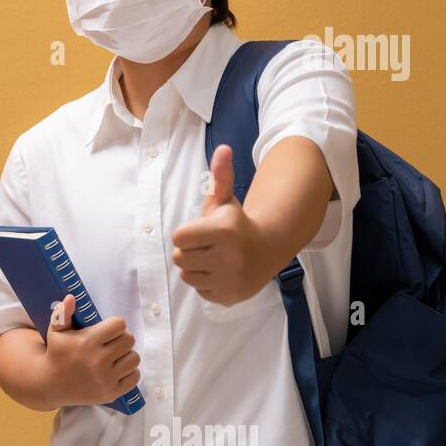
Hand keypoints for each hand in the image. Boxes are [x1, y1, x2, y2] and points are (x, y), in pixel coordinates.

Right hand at [40, 294, 139, 406]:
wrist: (51, 385)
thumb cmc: (57, 353)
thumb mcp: (56, 331)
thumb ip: (63, 313)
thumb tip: (71, 297)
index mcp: (87, 343)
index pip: (119, 325)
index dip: (115, 325)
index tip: (107, 330)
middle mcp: (98, 361)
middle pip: (129, 340)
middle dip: (122, 339)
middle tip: (111, 343)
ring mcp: (105, 379)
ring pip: (134, 358)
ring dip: (127, 355)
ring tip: (115, 356)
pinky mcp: (111, 393)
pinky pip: (135, 377)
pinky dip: (129, 372)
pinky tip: (116, 369)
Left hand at [171, 144, 271, 305]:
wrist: (268, 248)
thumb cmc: (237, 223)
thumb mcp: (226, 199)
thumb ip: (220, 176)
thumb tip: (222, 148)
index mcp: (224, 230)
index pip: (178, 237)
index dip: (187, 233)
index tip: (203, 230)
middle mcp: (228, 256)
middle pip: (179, 258)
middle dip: (190, 250)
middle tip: (208, 245)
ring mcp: (230, 279)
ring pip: (187, 276)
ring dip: (195, 267)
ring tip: (214, 258)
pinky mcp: (230, 297)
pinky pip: (199, 290)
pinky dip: (206, 283)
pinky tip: (221, 272)